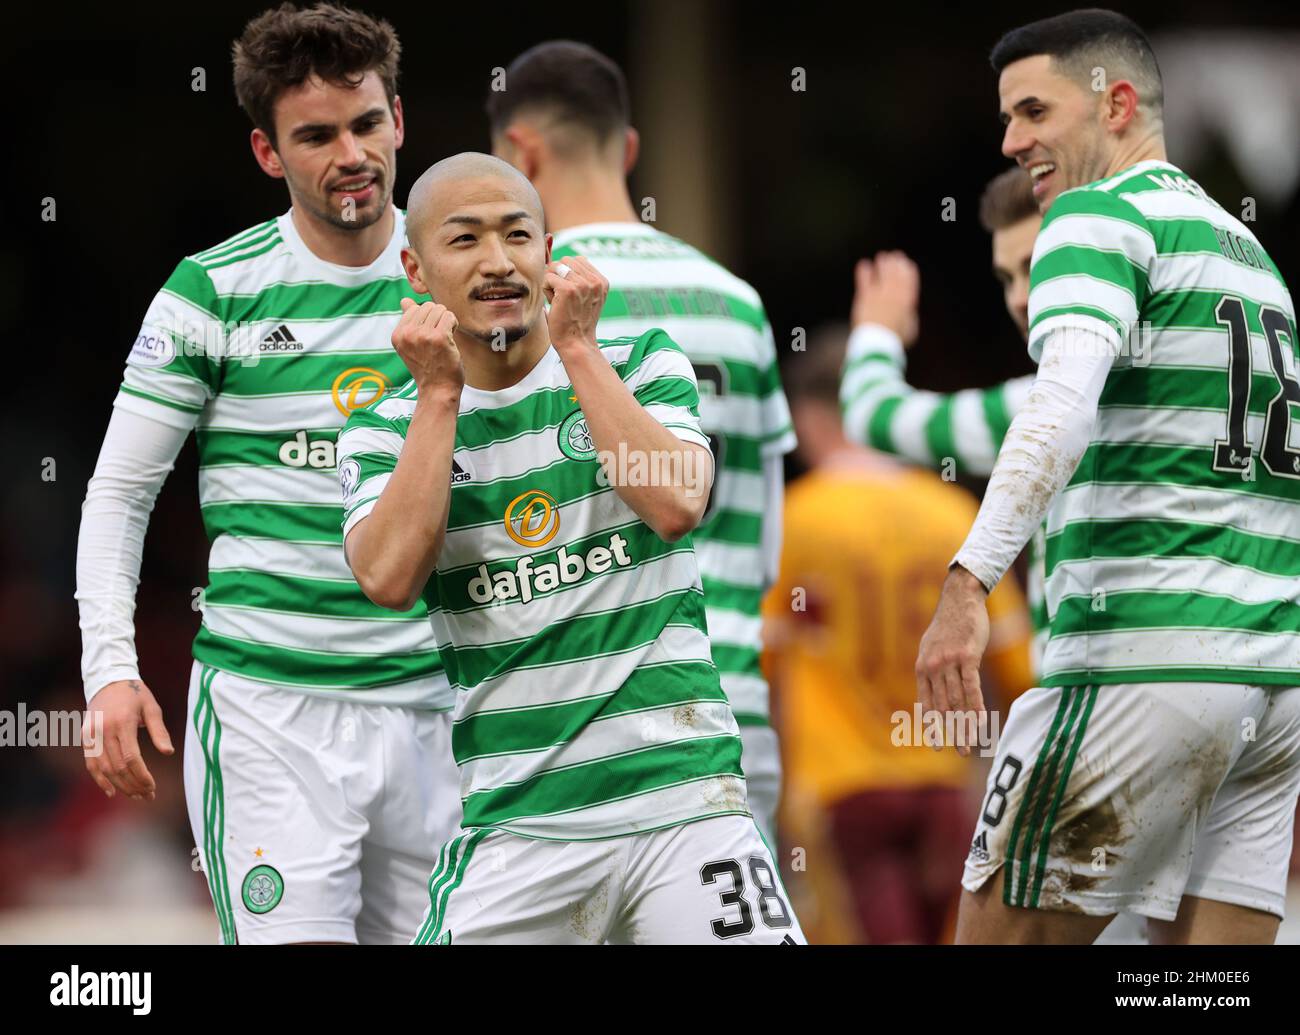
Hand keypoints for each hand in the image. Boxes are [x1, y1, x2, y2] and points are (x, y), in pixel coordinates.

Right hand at [84, 678, 173, 799]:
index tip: (152, 787)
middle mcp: (104, 730)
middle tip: (147, 796)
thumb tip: (168, 753)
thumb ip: (159, 731)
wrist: (108, 680)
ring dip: (119, 785)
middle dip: (133, 785)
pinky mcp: (85, 737)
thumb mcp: (152, 708)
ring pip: (104, 768)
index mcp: (122, 722)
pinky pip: (90, 763)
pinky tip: (111, 791)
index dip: (142, 776)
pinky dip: (99, 779)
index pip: (131, 758)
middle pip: (118, 766)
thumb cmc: (135, 694)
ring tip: (135, 796)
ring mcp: (91, 735)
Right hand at [393, 298, 462, 396]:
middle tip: (440, 336)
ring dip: (446, 321)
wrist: (437, 390)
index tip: (430, 334)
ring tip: (445, 337)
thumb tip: (405, 300)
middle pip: (427, 306)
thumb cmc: (428, 367)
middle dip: (437, 318)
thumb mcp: (411, 344)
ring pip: (439, 309)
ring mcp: (422, 335)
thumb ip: (408, 321)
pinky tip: (451, 337)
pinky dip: (454, 324)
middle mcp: (407, 334)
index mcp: (397, 335)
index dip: (427, 318)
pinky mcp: (438, 337)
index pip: (414, 308)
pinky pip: (449, 316)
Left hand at [544, 255, 607, 352]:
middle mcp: (595, 281)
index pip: (578, 260)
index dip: (567, 273)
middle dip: (558, 275)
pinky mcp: (567, 290)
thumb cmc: (576, 322)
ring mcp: (582, 284)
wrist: (576, 343)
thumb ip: (580, 278)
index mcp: (602, 281)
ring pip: (555, 267)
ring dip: (551, 282)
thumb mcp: (586, 298)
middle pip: (565, 260)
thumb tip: (558, 261)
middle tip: (561, 296)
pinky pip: (548, 277)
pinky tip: (554, 303)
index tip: (570, 293)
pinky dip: (546, 290)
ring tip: (558, 299)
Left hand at [852, 251, 919, 346]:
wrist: (877, 344)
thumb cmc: (895, 340)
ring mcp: (879, 294)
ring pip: (882, 274)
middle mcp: (894, 295)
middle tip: (895, 256)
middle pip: (896, 274)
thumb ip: (910, 315)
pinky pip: (864, 281)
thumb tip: (909, 307)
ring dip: (883, 264)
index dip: (909, 272)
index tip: (908, 264)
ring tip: (882, 257)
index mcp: (908, 301)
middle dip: (896, 264)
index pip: (910, 281)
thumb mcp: (911, 329)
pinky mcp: (864, 298)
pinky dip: (864, 272)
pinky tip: (863, 264)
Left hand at [915, 566, 988, 754]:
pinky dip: (976, 708)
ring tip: (971, 744)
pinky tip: (980, 724)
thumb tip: (934, 692)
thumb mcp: (930, 647)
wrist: (959, 599)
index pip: (926, 704)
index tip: (937, 745)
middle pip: (944, 708)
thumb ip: (931, 670)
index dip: (932, 726)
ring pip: (958, 702)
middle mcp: (933, 668)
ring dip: (965, 726)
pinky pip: (972, 688)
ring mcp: (950, 663)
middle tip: (961, 751)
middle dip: (952, 732)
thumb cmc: (948, 625)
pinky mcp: (967, 657)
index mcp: (922, 668)